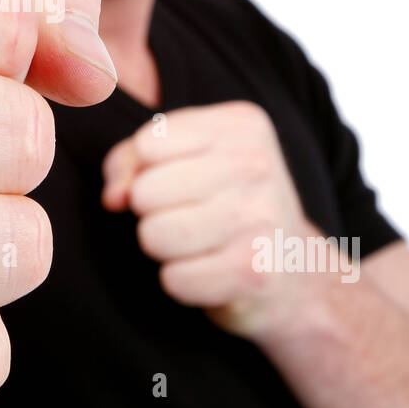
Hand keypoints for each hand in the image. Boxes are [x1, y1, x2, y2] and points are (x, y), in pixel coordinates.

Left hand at [101, 100, 318, 337]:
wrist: (294, 268)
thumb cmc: (223, 204)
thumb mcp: (181, 160)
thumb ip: (130, 162)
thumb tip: (115, 197)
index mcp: (241, 125)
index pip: (148, 144)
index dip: (146, 171)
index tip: (178, 182)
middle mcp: (256, 164)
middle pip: (145, 193)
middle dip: (153, 213)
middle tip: (190, 219)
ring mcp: (261, 217)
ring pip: (154, 236)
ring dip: (164, 249)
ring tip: (199, 244)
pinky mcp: (255, 272)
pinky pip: (174, 279)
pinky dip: (181, 282)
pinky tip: (212, 272)